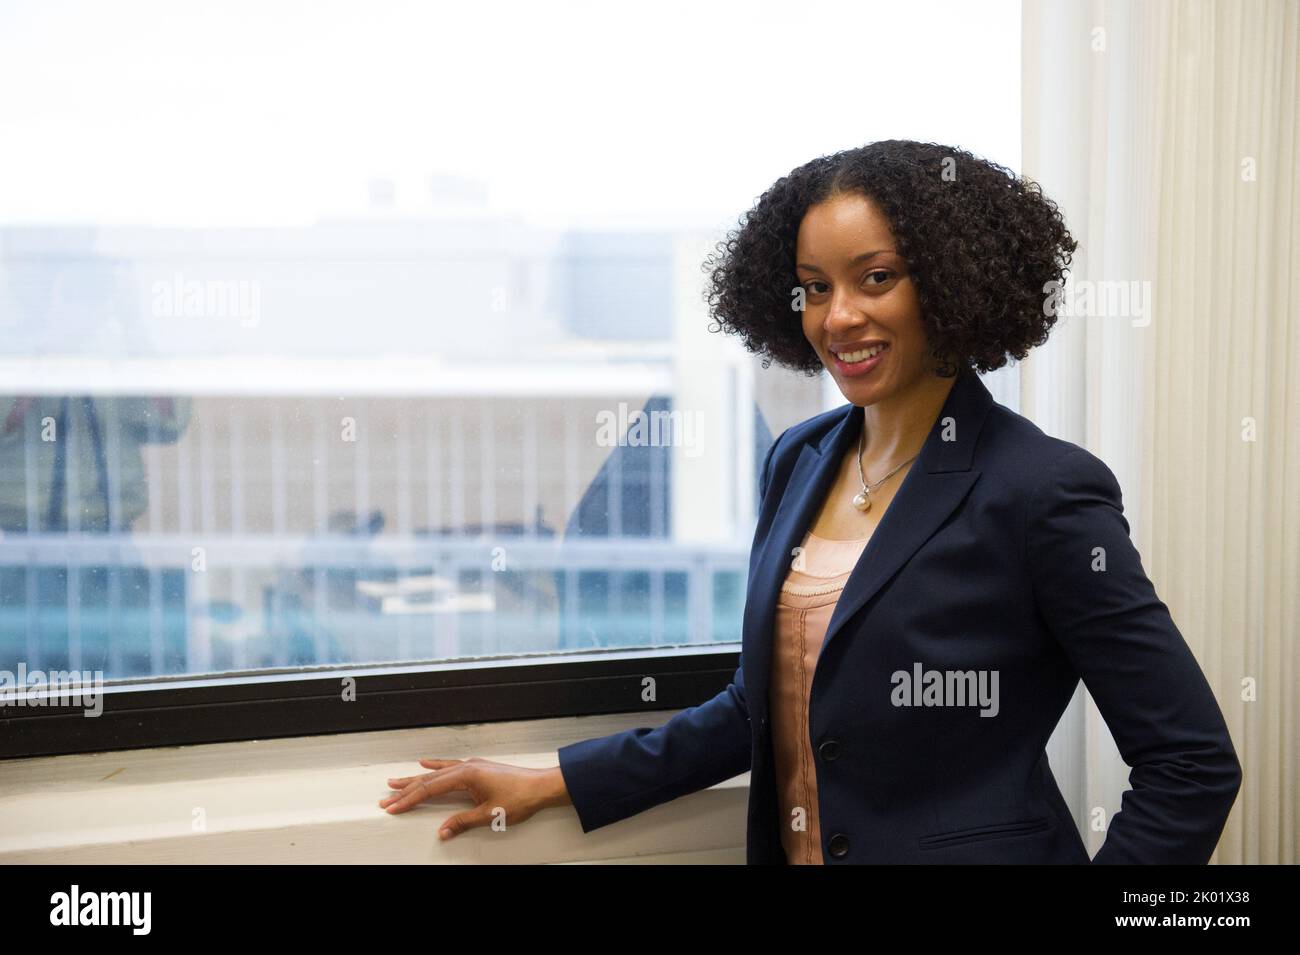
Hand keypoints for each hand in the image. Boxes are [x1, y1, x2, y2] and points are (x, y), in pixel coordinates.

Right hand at [379, 757, 570, 840]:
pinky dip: (435, 766)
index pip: (430, 789)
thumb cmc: (520, 797)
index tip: (393, 807)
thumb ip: (463, 822)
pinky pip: (449, 766)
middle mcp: (466, 767)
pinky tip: (425, 762)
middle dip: (406, 791)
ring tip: (396, 782)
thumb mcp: (490, 815)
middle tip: (386, 799)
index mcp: (466, 775)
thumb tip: (442, 831)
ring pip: (437, 772)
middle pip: (429, 780)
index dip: (409, 800)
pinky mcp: (478, 768)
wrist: (542, 786)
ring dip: (416, 779)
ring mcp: (472, 766)